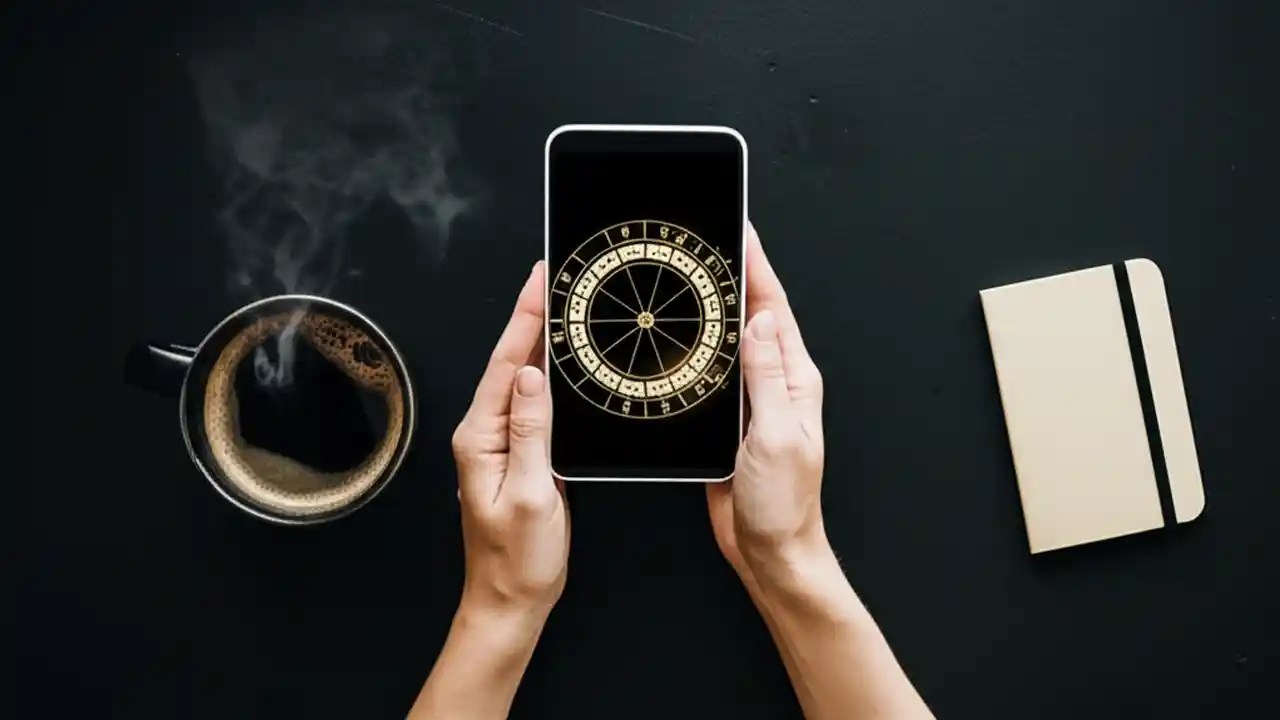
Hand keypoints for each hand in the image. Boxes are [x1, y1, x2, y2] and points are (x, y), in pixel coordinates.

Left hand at [450, 262, 568, 619]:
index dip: (524, 318)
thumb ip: (531, 432)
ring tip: (558, 303)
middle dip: (530, 315)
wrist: (509, 601)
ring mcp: (498, 444)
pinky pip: (531, 404)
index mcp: (480, 437)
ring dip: (538, 340)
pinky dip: (546, 374)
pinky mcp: (516, 455)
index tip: (539, 280)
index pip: (506, 365)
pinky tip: (560, 361)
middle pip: (510, 363)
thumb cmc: (518, 559)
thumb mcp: (531, 493)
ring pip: (520, 380)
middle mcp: (483, 434)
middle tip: (551, 275)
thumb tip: (533, 375)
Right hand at [707, 223, 828, 591]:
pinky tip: (678, 340)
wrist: (768, 549)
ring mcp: (752, 401)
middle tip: (708, 242)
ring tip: (688, 277)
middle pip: (752, 316)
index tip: (742, 232)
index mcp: (795, 379)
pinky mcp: (728, 421)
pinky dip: (696, 351)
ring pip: (728, 343)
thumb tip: (759, 321)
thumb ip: (766, 377)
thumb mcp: (777, 434)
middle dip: (733, 276)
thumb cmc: (784, 503)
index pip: (774, 309)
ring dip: (712, 311)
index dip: (758, 268)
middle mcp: (776, 384)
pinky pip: (712, 375)